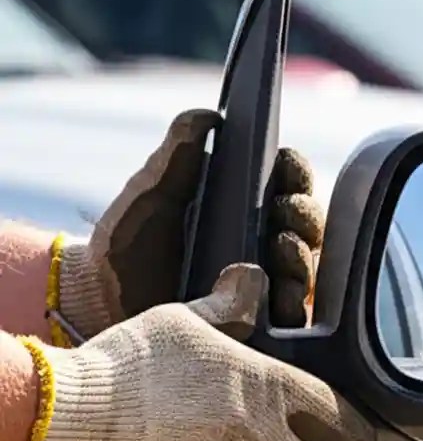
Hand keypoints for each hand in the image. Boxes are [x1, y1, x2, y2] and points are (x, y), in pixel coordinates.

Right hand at [25, 264, 375, 440]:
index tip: (351, 434)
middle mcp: (262, 437)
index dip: (351, 431)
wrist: (79, 416)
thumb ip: (228, 308)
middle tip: (265, 437)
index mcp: (272, 389)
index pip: (342, 420)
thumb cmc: (133, 361)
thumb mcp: (185, 320)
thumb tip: (251, 280)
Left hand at [57, 109, 324, 338]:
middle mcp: (263, 244)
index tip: (285, 166)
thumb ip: (176, 154)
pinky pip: (295, 317)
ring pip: (308, 268)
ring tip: (283, 249)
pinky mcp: (261, 326)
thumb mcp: (149, 194)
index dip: (294, 171)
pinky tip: (281, 295)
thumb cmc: (125, 246)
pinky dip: (295, 304)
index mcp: (245, 205)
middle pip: (307, 223)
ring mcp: (265, 286)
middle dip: (304, 213)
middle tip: (285, 212)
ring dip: (303, 256)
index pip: (288, 180)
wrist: (97, 304)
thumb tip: (207, 115)